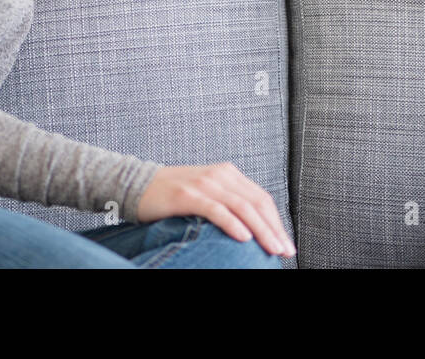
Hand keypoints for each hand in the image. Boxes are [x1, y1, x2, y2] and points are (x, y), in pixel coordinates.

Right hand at [135, 163, 295, 257]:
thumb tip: (253, 231)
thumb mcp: (206, 193)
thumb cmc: (173, 195)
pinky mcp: (188, 195)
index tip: (286, 243)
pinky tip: (244, 237)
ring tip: (273, 249)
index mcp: (228, 174)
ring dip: (261, 230)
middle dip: (274, 229)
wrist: (137, 184)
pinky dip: (233, 223)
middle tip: (286, 251)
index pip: (262, 198)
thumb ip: (228, 203)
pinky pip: (216, 210)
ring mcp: (204, 183)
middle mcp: (220, 175)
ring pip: (242, 207)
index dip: (277, 222)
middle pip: (257, 203)